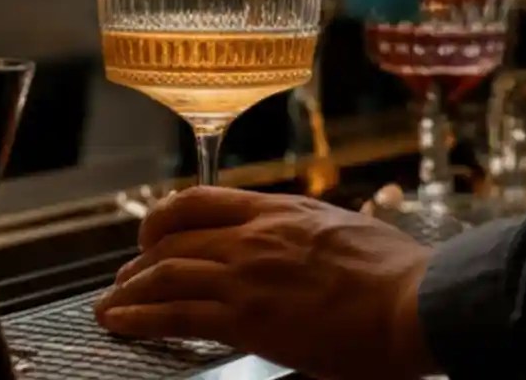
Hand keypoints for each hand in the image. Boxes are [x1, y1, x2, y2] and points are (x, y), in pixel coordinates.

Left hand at [94, 187, 436, 379]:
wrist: (414, 301)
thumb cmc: (395, 271)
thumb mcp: (343, 227)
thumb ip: (307, 232)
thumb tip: (299, 243)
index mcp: (277, 210)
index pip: (200, 201)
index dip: (164, 218)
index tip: (152, 236)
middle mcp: (253, 236)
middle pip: (173, 238)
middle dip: (139, 261)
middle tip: (125, 279)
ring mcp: (247, 276)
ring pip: (165, 275)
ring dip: (129, 291)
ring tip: (111, 306)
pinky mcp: (247, 319)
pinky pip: (177, 315)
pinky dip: (140, 318)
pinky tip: (121, 323)